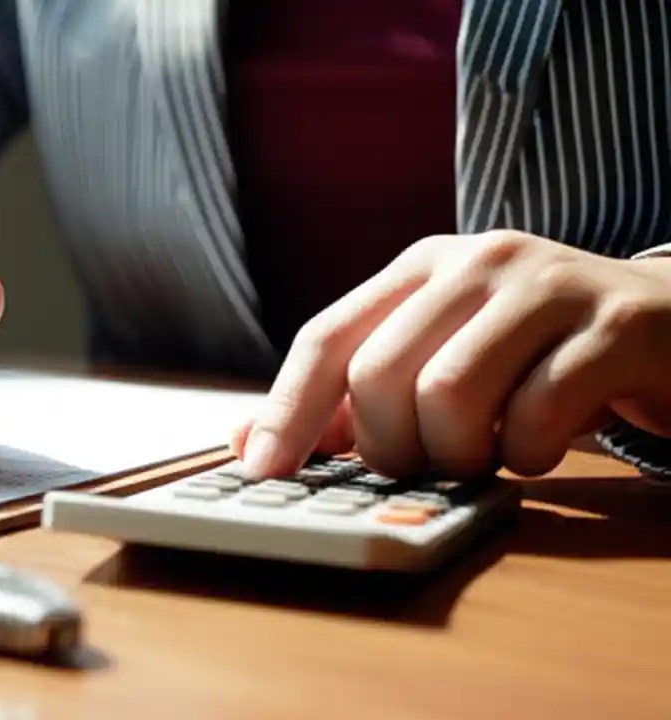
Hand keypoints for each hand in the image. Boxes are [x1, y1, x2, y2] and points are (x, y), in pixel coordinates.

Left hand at [232, 230, 670, 478]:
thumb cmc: (535, 355)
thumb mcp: (441, 360)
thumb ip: (353, 399)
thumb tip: (250, 440)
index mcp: (420, 268)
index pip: (326, 338)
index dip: (287, 410)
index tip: (260, 470)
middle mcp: (475, 262)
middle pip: (380, 375)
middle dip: (392, 447)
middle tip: (425, 463)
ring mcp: (548, 285)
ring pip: (450, 394)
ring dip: (459, 453)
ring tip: (486, 453)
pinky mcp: (616, 324)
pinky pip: (538, 413)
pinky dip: (528, 455)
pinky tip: (538, 446)